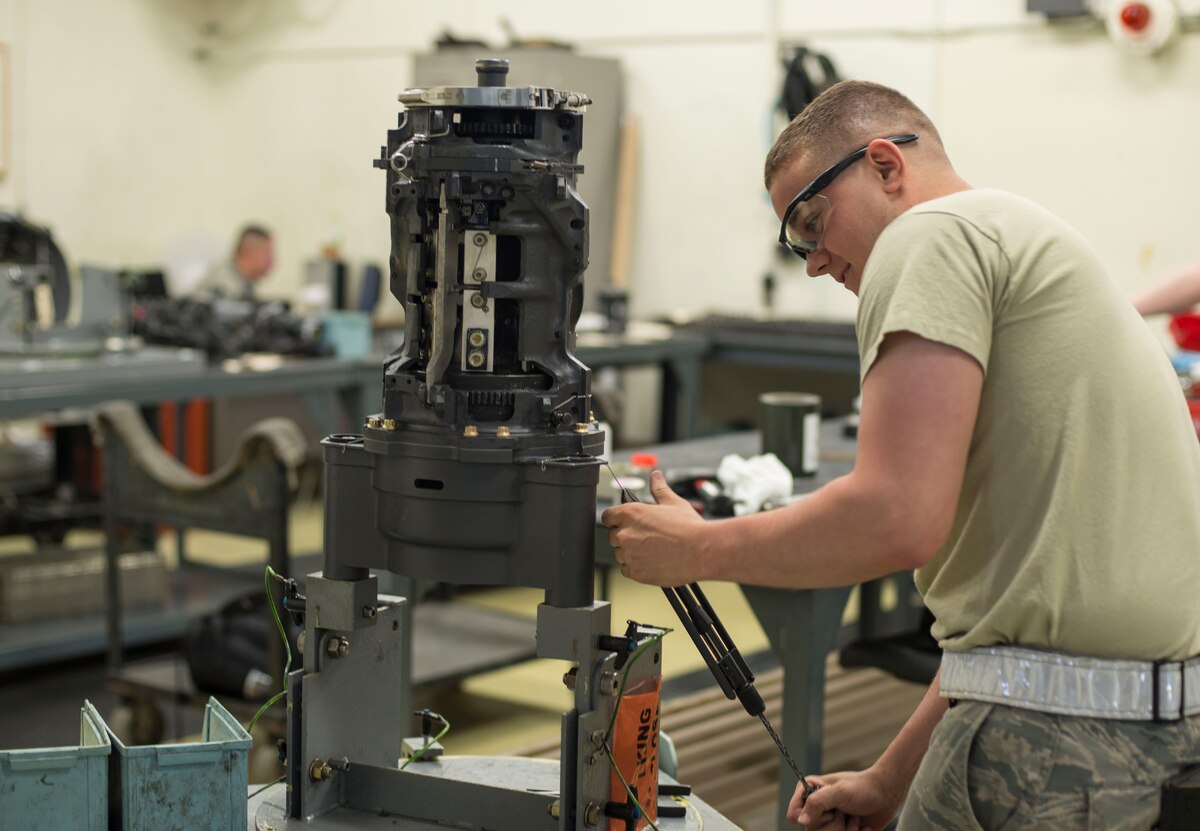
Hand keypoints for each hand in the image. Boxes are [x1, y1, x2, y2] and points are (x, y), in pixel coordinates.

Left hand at [599, 470, 708, 585]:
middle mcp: (625, 534)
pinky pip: (627, 570)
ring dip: (631, 552)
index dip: (616, 519)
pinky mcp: (635, 572)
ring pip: (620, 554)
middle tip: (646, 538)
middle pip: (613, 536)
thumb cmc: (689, 528)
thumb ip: (659, 489)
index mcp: (631, 513)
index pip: (608, 516)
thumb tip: (655, 477)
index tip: (625, 523)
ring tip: (652, 550)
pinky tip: (652, 561)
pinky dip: (636, 567)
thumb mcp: (673, 502)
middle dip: (626, 536)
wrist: (702, 551)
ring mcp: (629, 555)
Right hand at [788, 769, 900, 830]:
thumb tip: (801, 821)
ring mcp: (828, 821)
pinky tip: (860, 825)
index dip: (810, 817)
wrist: (886, 795)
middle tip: (844, 811)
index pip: (794, 816)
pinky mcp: (840, 830)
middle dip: (833, 824)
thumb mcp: (840, 792)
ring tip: (854, 818)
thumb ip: (818, 803)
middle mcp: (815, 808)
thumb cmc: (863, 788)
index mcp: (808, 793)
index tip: (828, 809)